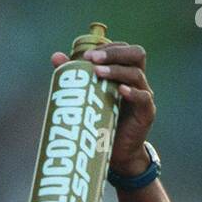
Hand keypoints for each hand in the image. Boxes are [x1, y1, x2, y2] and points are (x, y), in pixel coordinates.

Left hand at [50, 41, 154, 178]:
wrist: (117, 154)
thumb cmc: (102, 122)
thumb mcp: (89, 97)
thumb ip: (76, 76)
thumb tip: (55, 57)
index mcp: (125, 72)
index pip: (122, 49)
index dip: (107, 47)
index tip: (86, 54)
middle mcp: (137, 80)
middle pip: (135, 54)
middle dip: (113, 53)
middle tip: (92, 58)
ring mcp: (144, 95)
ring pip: (136, 74)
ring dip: (116, 70)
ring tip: (98, 72)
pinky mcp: (146, 113)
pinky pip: (143, 98)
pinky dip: (132, 93)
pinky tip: (120, 90)